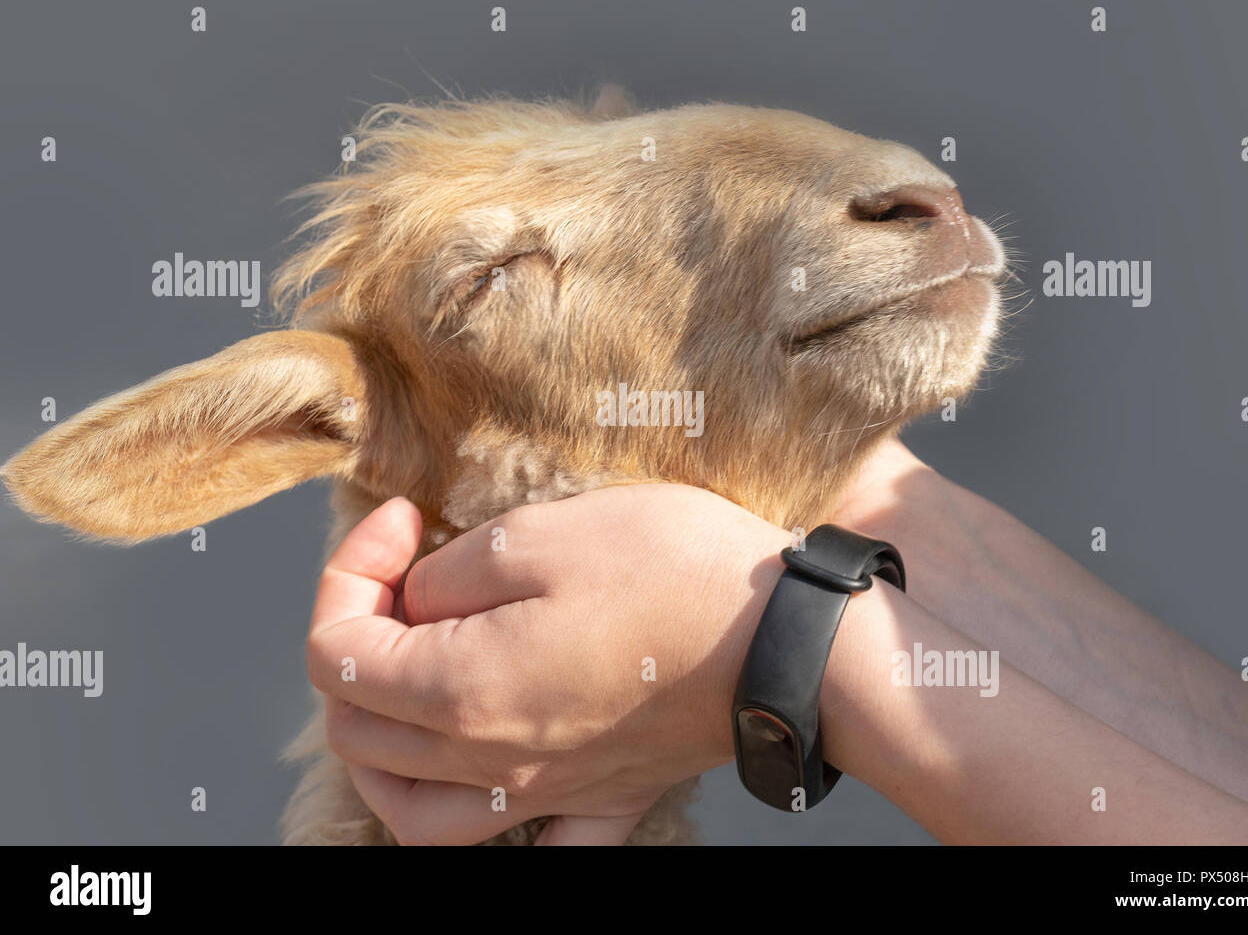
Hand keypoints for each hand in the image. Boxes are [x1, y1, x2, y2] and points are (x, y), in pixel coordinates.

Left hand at [307, 485, 791, 844]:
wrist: (789, 640)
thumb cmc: (676, 573)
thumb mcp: (543, 532)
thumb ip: (449, 572)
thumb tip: (415, 599)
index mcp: (462, 690)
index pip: (334, 653)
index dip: (347, 572)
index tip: (400, 522)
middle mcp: (491, 761)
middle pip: (357, 733)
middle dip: (353, 645)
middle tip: (406, 580)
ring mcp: (548, 793)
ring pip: (411, 812)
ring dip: (381, 750)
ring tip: (402, 689)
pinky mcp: (602, 799)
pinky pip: (529, 849)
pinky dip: (484, 823)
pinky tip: (490, 782)